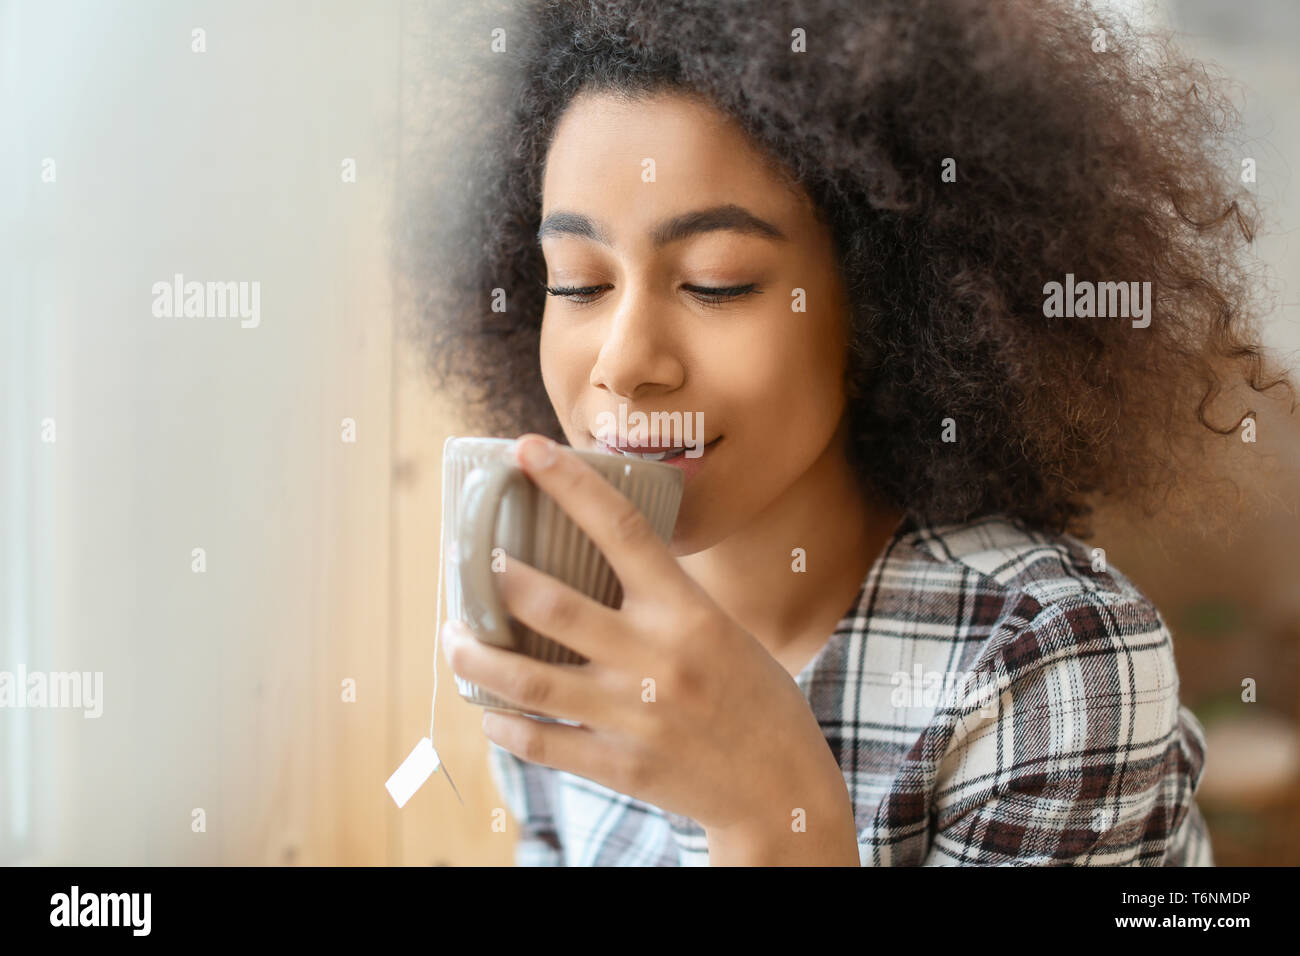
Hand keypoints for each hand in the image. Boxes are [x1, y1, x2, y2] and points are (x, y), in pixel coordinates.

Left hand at [442, 433, 856, 851]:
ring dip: (476, 656)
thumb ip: (661, 598)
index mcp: (688, 611)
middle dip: (498, 579)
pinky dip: (503, 725)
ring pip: (529, 680)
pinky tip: (489, 709)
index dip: (570, 484)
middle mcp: (658, 659)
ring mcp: (635, 716)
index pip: (622, 529)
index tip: (526, 449)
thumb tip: (594, 553)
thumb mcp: (719, 628)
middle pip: (554, 606)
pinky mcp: (620, 766)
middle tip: (470, 563)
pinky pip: (541, 742)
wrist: (781, 787)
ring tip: (451, 638)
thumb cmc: (750, 693)